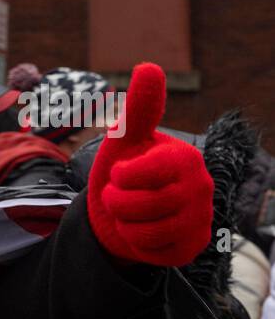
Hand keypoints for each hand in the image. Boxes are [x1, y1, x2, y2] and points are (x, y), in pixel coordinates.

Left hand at [86, 63, 212, 266]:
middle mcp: (201, 187)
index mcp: (185, 158)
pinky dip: (134, 243)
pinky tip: (142, 231)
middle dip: (116, 202)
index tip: (120, 173)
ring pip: (144, 231)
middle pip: (141, 205)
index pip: (150, 172)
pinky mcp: (190, 246)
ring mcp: (199, 219)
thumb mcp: (123, 141)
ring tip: (128, 212)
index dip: (124, 176)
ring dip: (123, 222)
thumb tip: (149, 66)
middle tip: (119, 195)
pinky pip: (151, 251)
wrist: (118, 215)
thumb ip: (138, 109)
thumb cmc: (122, 171)